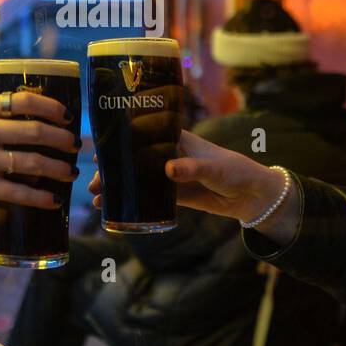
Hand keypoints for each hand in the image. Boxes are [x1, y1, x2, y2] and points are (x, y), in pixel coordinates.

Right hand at [0, 92, 79, 221]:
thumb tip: (31, 115)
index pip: (23, 100)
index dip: (51, 108)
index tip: (67, 116)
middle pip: (34, 131)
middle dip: (62, 139)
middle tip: (76, 145)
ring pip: (31, 162)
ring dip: (57, 169)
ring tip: (70, 173)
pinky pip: (18, 192)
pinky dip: (40, 197)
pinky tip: (54, 200)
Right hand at [88, 130, 294, 234]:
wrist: (252, 195)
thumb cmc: (234, 170)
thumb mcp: (214, 167)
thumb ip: (192, 168)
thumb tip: (168, 170)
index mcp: (175, 139)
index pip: (142, 135)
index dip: (119, 144)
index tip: (100, 155)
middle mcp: (168, 154)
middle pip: (133, 160)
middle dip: (113, 171)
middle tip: (93, 185)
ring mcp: (169, 175)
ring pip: (138, 179)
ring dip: (119, 188)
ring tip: (98, 200)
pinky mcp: (174, 194)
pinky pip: (149, 197)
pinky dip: (133, 202)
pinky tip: (116, 210)